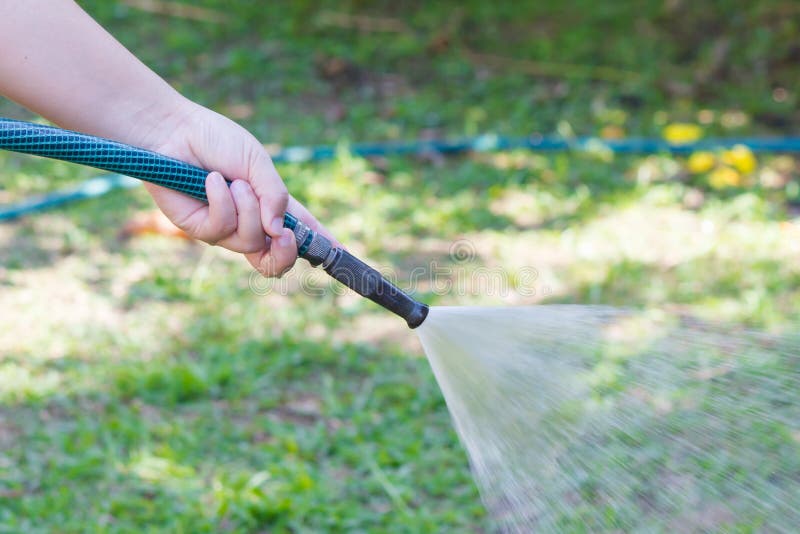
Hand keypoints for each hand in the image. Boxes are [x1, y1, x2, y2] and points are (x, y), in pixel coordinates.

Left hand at [135, 101, 335, 276]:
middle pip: (275, 260)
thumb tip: (278, 233)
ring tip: (232, 181)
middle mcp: (250, 221)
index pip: (300, 230)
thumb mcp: (257, 162)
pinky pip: (221, 228)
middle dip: (286, 252)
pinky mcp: (199, 228)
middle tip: (284, 236)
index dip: (320, 244)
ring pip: (250, 241)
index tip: (338, 251)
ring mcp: (225, 228)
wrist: (173, 131)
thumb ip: (274, 196)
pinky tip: (211, 181)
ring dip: (246, 208)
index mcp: (270, 203)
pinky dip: (221, 202)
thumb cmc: (216, 140)